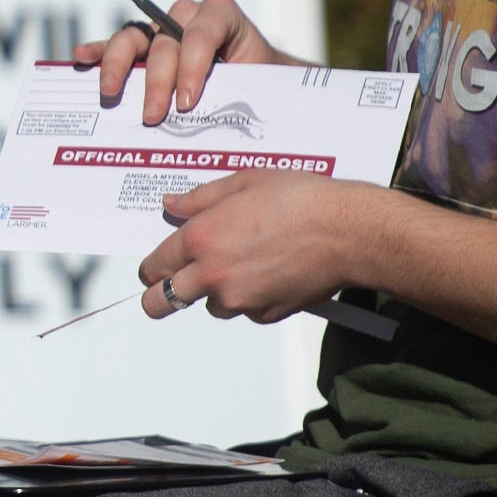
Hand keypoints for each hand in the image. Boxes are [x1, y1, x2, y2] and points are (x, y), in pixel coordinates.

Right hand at [72, 0, 280, 125]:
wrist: (262, 80)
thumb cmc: (263, 82)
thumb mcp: (259, 84)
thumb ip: (239, 93)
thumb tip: (219, 123)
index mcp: (221, 15)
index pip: (200, 33)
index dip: (192, 67)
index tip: (187, 103)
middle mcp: (187, 16)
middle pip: (164, 41)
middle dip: (157, 80)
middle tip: (153, 116)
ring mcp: (162, 30)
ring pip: (133, 38)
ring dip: (118, 63)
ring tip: (110, 91)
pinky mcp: (144, 47)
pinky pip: (118, 47)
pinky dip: (99, 51)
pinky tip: (81, 58)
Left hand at [138, 170, 383, 322]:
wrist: (346, 231)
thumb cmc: (299, 200)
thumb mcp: (242, 182)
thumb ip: (199, 198)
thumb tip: (171, 204)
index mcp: (199, 239)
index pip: (153, 266)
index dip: (151, 267)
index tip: (155, 268)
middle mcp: (212, 275)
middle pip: (160, 303)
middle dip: (157, 297)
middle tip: (165, 290)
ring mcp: (238, 299)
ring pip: (209, 306)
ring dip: (215, 293)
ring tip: (243, 265)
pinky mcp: (265, 314)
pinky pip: (245, 311)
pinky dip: (250, 299)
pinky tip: (269, 273)